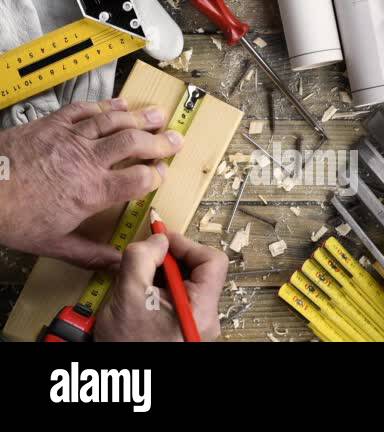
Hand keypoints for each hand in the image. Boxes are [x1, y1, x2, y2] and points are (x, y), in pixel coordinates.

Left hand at [0, 99, 183, 268]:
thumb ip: (90, 254)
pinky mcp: (54, 123)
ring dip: (141, 118)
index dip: (157, 174)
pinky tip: (121, 103)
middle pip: (134, 144)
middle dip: (160, 141)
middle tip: (177, 139)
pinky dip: (107, 105)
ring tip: (160, 114)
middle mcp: (88, 160)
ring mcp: (71, 137)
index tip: (163, 174)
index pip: (139, 178)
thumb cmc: (12, 217)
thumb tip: (117, 263)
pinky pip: (86, 109)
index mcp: (92, 191)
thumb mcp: (53, 244)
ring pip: (115, 122)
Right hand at [95, 233, 227, 341]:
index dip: (187, 245)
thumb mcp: (128, 294)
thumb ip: (141, 258)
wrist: (122, 374)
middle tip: (149, 256)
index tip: (164, 240)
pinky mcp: (188, 324)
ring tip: (142, 277)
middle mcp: (206, 316)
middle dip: (172, 258)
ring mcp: (198, 321)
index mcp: (200, 308)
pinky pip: (182, 295)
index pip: (213, 261)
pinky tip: (145, 291)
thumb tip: (157, 240)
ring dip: (165, 272)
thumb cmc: (127, 345)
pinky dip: (163, 286)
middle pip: (201, 270)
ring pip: (190, 281)